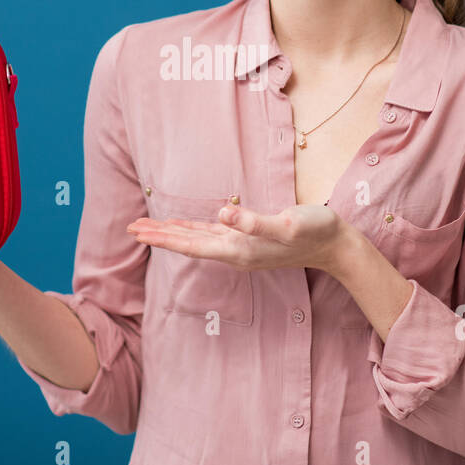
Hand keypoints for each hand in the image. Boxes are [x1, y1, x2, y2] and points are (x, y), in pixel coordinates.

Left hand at [126, 203, 346, 272]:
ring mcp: (241, 246)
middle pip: (188, 244)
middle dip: (159, 236)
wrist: (335, 246)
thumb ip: (254, 221)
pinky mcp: (249, 239)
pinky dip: (192, 230)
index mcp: (239, 249)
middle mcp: (235, 251)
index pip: (191, 244)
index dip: (164, 238)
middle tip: (129, 229)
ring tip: (147, 228)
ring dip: (171, 234)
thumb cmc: (314, 231)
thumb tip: (222, 213)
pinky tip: (184, 226)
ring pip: (197, 239)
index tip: (138, 233)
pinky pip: (211, 235)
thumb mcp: (286, 223)